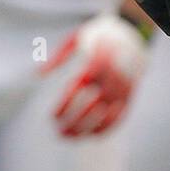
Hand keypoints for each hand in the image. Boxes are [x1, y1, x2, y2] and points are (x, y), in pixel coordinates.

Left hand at [41, 15, 147, 137]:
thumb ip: (58, 57)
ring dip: (89, 128)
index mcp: (100, 59)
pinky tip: (92, 135)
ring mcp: (126, 86)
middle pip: (95, 105)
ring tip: (72, 137)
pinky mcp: (132, 94)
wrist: (131, 33)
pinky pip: (121, 115)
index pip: (80, 89)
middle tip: (59, 132)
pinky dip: (107, 127)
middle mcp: (115, 75)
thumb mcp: (75, 38)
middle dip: (77, 122)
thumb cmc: (98, 36)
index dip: (66, 105)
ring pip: (108, 113)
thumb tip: (37, 75)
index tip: (52, 117)